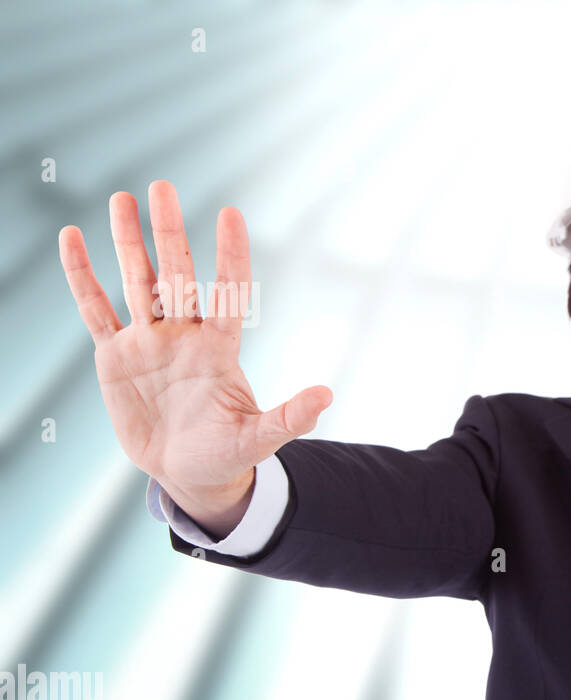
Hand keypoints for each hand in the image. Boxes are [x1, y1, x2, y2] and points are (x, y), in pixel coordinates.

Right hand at [59, 180, 331, 503]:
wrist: (188, 473)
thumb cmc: (228, 454)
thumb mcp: (258, 438)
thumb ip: (290, 417)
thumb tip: (328, 394)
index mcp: (219, 350)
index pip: (227, 292)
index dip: (230, 255)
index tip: (231, 214)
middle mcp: (183, 336)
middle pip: (175, 275)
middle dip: (167, 233)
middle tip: (162, 186)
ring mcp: (148, 342)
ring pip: (135, 281)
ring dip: (127, 242)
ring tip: (121, 198)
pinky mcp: (115, 356)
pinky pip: (95, 309)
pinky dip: (82, 276)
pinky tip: (73, 238)